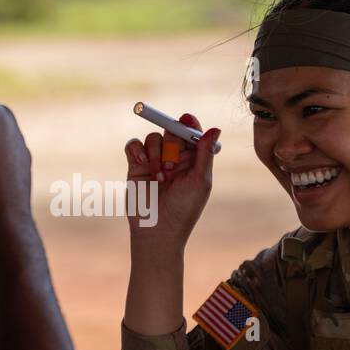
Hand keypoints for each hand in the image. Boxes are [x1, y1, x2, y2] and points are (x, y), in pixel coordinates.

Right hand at [123, 113, 219, 251]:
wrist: (157, 230)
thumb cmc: (184, 209)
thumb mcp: (200, 181)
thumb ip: (205, 154)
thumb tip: (215, 128)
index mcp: (193, 159)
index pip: (191, 133)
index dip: (189, 123)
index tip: (186, 119)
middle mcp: (174, 157)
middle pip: (171, 131)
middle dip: (171, 143)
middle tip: (171, 166)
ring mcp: (154, 160)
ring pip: (153, 138)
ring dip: (155, 154)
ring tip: (159, 178)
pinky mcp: (135, 166)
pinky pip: (133, 145)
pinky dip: (136, 150)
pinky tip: (142, 164)